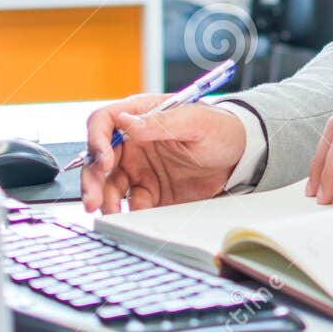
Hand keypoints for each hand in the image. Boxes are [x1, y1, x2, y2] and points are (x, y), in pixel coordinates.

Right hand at [79, 96, 247, 213]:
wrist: (240, 156)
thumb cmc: (220, 128)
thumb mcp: (196, 120)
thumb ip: (162, 122)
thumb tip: (129, 123)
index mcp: (141, 115)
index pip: (104, 121)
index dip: (97, 140)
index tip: (104, 160)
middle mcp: (133, 142)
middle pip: (98, 157)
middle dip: (92, 179)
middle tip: (93, 200)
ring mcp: (139, 167)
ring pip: (109, 184)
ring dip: (104, 199)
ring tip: (110, 213)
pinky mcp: (150, 190)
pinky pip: (131, 203)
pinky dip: (128, 212)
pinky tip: (134, 216)